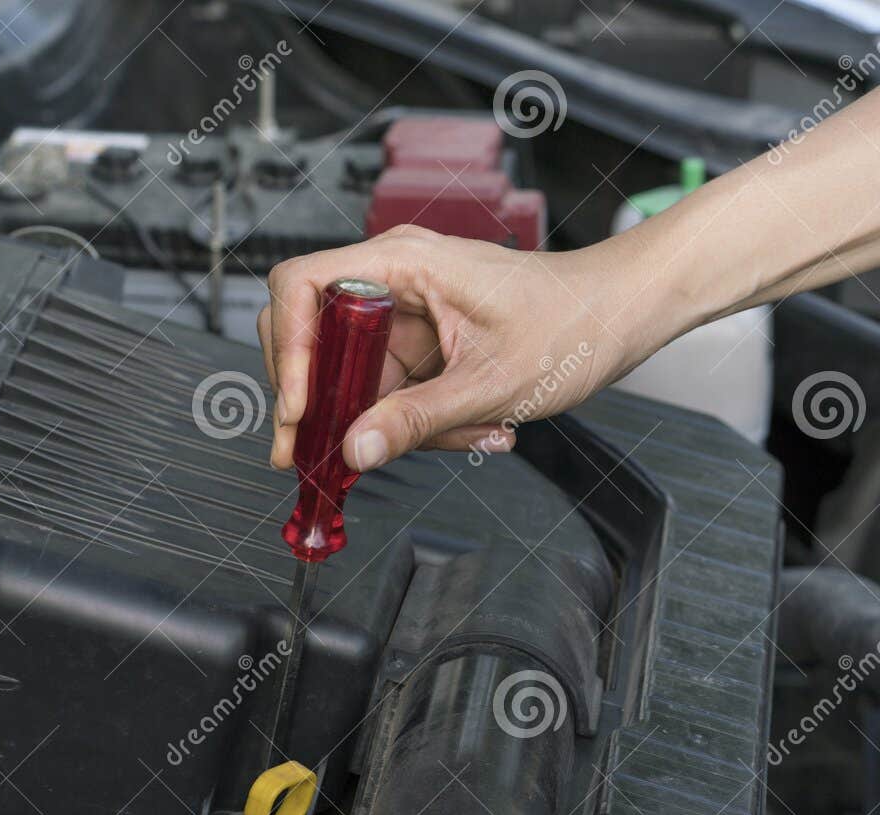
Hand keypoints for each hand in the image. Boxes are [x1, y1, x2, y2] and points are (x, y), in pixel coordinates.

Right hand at [258, 225, 660, 472]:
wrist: (623, 312)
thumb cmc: (574, 320)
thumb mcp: (491, 382)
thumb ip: (415, 420)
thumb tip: (353, 451)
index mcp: (401, 263)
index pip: (300, 286)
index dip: (287, 348)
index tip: (299, 407)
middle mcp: (391, 280)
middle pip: (308, 335)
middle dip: (314, 402)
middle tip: (313, 454)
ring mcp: (400, 314)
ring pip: (348, 376)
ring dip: (382, 421)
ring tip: (459, 434)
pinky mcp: (416, 344)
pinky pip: (385, 391)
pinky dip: (414, 423)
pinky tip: (470, 429)